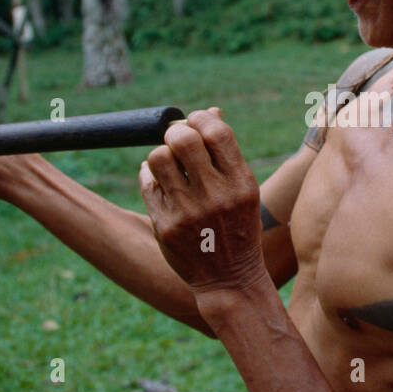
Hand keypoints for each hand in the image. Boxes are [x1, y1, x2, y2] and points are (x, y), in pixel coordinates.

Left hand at [139, 108, 268, 297]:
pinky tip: (161, 181)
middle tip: (176, 140)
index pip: (217, 132)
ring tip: (170, 164)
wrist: (230, 279)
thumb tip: (210, 112)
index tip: (195, 122)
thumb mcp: (245, 191)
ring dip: (162, 154)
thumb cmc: (238, 227)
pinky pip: (147, 182)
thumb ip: (227, 153)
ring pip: (159, 158)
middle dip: (175, 132)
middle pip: (182, 139)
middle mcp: (217, 196)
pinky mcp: (165, 226)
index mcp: (242, 183)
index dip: (200, 118)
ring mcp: (188, 212)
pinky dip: (150, 174)